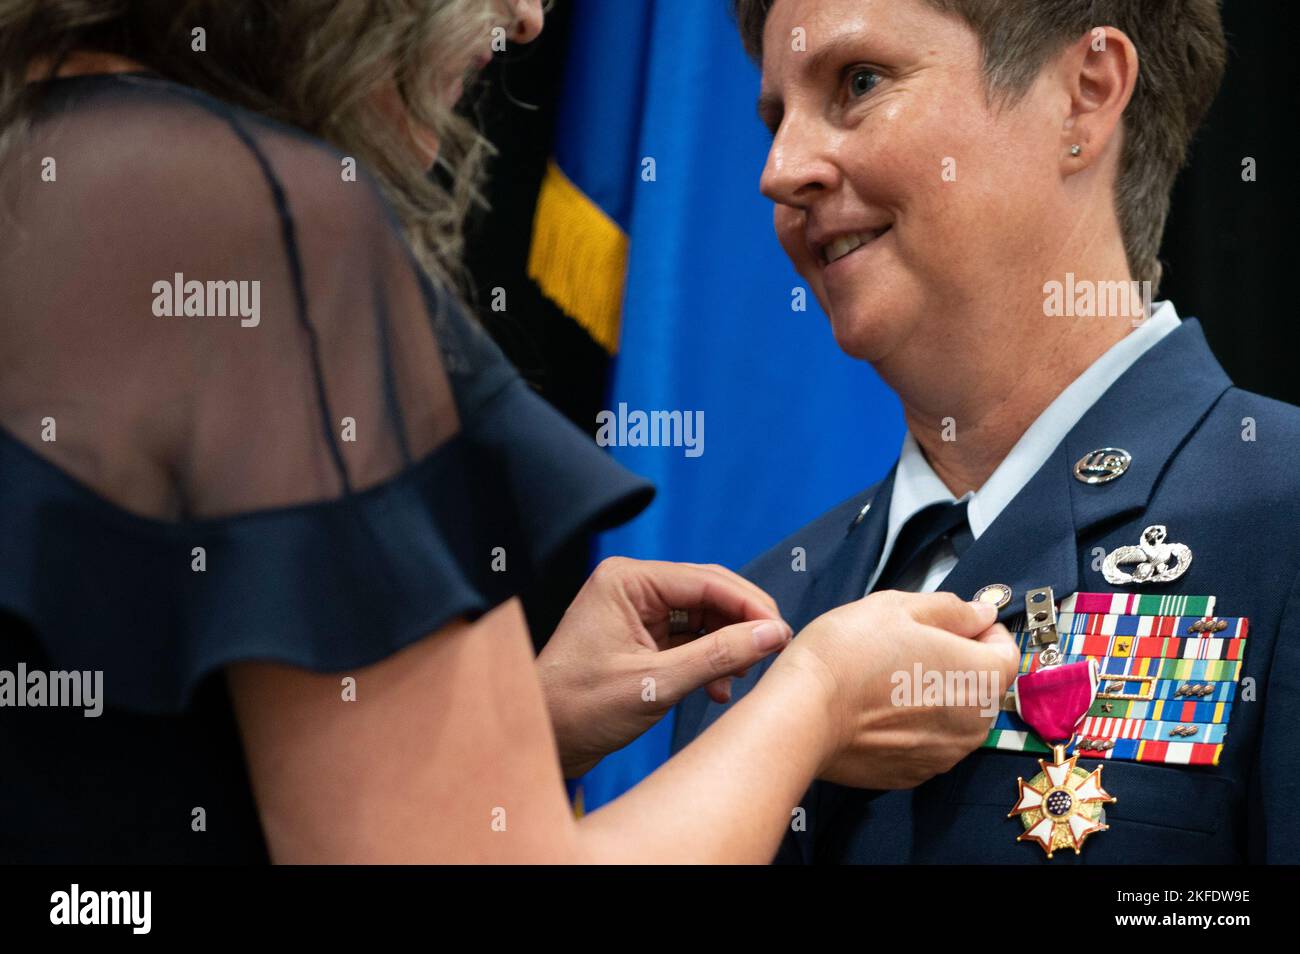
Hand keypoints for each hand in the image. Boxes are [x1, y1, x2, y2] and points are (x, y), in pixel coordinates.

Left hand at [537, 557, 792, 777]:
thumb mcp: (656, 683)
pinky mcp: (641, 638)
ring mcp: (636, 612)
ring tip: (737, 679)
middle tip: (772, 654)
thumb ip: (718, 656)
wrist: (539, 738)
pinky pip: (690, 638)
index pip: (706, 581)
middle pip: (709, 594)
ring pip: (704, 617)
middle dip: (742, 626)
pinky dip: (709, 661)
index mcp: (627, 581)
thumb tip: (773, 635)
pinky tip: (717, 688)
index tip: (783, 634)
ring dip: (727, 647)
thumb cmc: (578, 707)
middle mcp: (632, 587)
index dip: (750, 606)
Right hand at [770, 590, 1018, 788]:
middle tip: (909, 647)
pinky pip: (926, 741)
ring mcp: (944, 755)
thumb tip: (980, 615)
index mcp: (980, 677)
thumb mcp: (899, 606)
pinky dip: (912, 725)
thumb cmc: (848, 655)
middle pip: (981, 686)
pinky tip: (878, 707)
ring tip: (888, 678)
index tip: (955, 625)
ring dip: (934, 697)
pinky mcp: (914, 774)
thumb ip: (952, 610)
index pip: (1008, 651)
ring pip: (954, 716)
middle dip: (956, 665)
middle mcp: (973, 724)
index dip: (983, 632)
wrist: (804, 713)